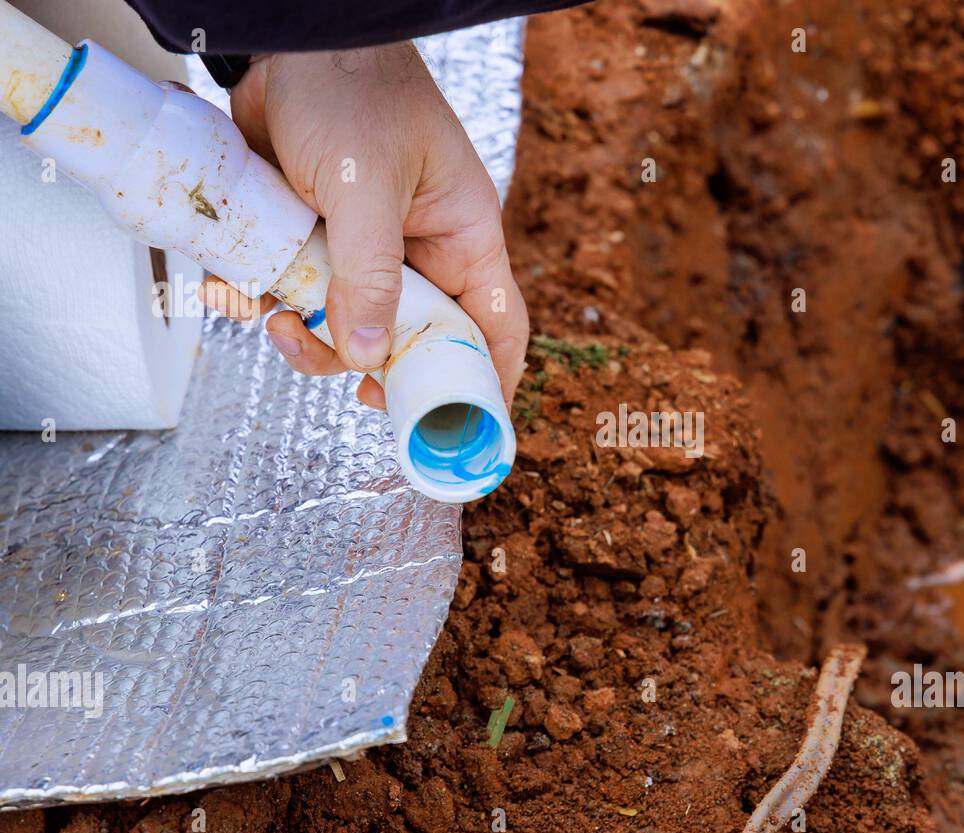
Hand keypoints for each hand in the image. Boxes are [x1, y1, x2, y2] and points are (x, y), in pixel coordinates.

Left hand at [201, 43, 527, 408]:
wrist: (287, 42)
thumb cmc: (355, 91)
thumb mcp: (366, 185)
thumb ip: (370, 272)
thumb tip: (363, 357)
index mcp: (461, 238)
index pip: (494, 326)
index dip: (484, 381)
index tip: (456, 426)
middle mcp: (419, 253)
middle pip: (411, 340)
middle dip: (371, 365)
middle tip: (345, 382)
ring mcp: (365, 250)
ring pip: (347, 326)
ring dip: (308, 336)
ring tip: (273, 318)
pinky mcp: (315, 241)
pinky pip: (299, 294)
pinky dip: (267, 300)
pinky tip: (237, 288)